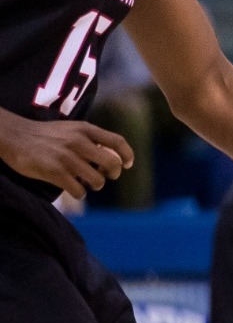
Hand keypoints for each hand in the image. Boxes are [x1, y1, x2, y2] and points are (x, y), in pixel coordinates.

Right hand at [0, 114, 133, 196]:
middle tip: (106, 177)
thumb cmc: (44, 135)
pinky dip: (80, 193)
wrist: (13, 136)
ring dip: (96, 185)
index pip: (117, 142)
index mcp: (84, 129)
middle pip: (112, 163)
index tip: (128, 165)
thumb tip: (111, 155)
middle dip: (113, 174)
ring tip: (88, 184)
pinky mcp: (55, 172)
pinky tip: (74, 189)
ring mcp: (67, 158)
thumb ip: (90, 138)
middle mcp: (78, 142)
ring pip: (97, 180)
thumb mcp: (70, 128)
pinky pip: (79, 191)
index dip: (127, 155)